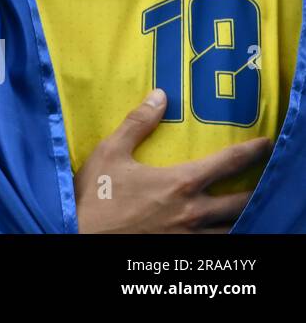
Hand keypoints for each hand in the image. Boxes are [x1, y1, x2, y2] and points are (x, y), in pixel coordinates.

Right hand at [74, 88, 272, 232]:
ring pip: (235, 228)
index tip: (267, 144)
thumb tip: (159, 95)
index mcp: (180, 183)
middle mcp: (194, 212)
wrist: (80, 234)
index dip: (252, 152)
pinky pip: (218, 246)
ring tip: (250, 208)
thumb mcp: (110, 152)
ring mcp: (191, 237)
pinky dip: (229, 236)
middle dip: (259, 187)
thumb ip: (137, 123)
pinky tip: (228, 230)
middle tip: (266, 178)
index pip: (228, 163)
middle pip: (243, 201)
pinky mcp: (182, 252)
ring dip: (246, 216)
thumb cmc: (95, 195)